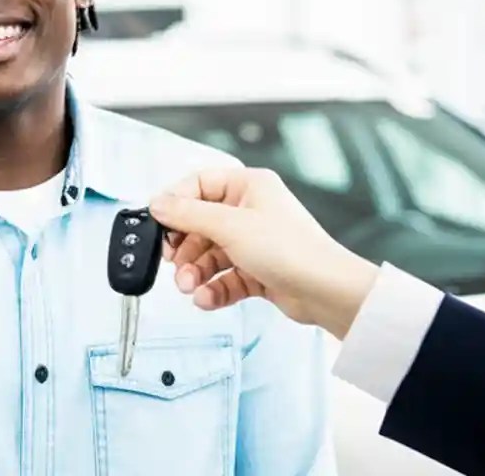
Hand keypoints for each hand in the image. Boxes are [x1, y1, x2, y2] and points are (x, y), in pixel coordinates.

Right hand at [149, 167, 379, 339]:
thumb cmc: (291, 250)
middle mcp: (251, 210)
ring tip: (189, 286)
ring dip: (195, 272)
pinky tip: (206, 298)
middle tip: (174, 263)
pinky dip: (212, 289)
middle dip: (185, 248)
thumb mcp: (230, 226)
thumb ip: (188, 214)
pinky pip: (223, 277)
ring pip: (209, 253)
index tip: (159, 222)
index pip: (200, 185)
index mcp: (249, 186)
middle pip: (200, 223)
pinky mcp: (257, 270)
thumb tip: (157, 204)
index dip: (177, 203)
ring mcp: (254, 241)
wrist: (326, 291)